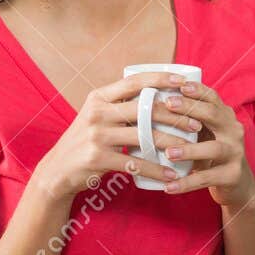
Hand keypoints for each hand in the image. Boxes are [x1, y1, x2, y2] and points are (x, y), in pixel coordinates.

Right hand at [32, 72, 203, 200]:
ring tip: (190, 148)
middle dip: (175, 115)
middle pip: (145, 109)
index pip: (134, 81)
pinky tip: (171, 175)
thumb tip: (159, 94)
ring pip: (144, 136)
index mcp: (99, 97)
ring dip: (171, 144)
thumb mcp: (97, 116)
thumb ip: (120, 105)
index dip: (161, 79)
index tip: (183, 82)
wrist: (58, 169)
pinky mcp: (97, 158)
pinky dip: (155, 170)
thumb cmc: (86, 140)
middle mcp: (97, 112)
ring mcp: (96, 135)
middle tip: (196, 123)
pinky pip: (135, 164)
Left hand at [158, 80, 254, 205]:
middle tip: (168, 105)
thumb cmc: (210, 153)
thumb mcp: (204, 133)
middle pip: (214, 115)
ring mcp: (235, 153)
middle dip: (191, 108)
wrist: (235, 184)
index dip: (197, 90)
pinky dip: (187, 183)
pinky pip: (208, 178)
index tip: (179, 84)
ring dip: (190, 149)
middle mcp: (233, 131)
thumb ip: (187, 120)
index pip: (212, 97)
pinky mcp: (233, 175)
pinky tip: (169, 187)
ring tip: (168, 152)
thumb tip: (147, 104)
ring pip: (214, 148)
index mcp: (225, 117)